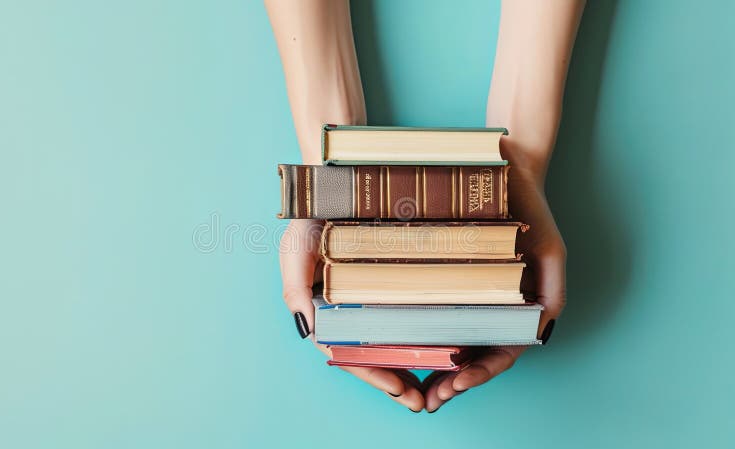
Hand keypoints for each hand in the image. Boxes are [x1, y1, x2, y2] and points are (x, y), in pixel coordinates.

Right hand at [279, 219, 425, 410]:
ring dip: (408, 367)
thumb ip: (295, 285)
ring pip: (389, 340)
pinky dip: (418, 336)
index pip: (344, 350)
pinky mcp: (391, 282)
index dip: (370, 372)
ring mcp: (368, 297)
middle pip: (370, 354)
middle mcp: (345, 307)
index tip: (396, 388)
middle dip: (393, 381)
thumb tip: (306, 328)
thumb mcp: (297, 246)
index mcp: (320, 307)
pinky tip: (439, 350)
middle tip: (421, 403)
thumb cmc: (311, 214)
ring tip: (434, 390)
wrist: (336, 180)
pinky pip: (404, 314)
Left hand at [422, 136, 566, 412]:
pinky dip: (418, 334)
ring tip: (410, 389)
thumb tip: (539, 334)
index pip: (499, 352)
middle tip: (427, 402)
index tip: (457, 385)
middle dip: (452, 384)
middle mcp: (490, 305)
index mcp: (517, 307)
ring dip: (433, 369)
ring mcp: (466, 294)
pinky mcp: (441, 276)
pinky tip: (398, 346)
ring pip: (449, 341)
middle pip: (471, 356)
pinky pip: (430, 310)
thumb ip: (552, 293)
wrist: (505, 168)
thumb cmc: (532, 211)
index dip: (480, 374)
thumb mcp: (551, 251)